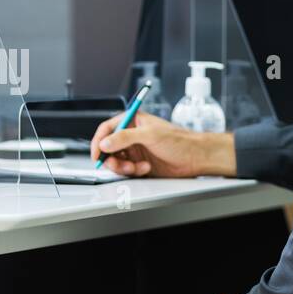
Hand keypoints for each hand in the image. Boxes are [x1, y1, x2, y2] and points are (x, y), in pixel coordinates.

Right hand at [90, 111, 236, 177]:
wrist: (195, 158)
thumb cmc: (179, 140)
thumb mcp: (149, 135)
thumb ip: (124, 137)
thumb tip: (105, 142)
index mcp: (132, 121)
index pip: (107, 129)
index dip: (99, 141)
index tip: (97, 153)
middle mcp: (131, 136)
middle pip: (108, 148)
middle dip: (111, 158)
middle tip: (118, 164)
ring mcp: (135, 151)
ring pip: (116, 161)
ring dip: (123, 167)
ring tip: (136, 168)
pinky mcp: (140, 164)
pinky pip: (127, 171)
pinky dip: (133, 172)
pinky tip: (146, 169)